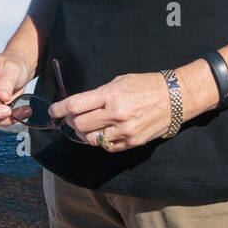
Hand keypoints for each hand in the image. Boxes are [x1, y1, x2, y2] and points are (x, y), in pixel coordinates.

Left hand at [48, 72, 172, 150]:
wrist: (174, 98)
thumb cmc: (145, 85)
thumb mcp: (119, 81)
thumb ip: (98, 94)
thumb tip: (77, 105)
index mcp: (111, 95)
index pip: (75, 105)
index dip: (59, 110)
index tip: (53, 111)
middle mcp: (116, 114)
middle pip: (79, 125)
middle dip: (70, 122)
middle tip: (71, 119)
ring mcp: (124, 130)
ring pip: (91, 139)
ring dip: (83, 133)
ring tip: (86, 126)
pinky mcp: (132, 142)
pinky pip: (106, 146)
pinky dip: (100, 141)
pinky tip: (102, 132)